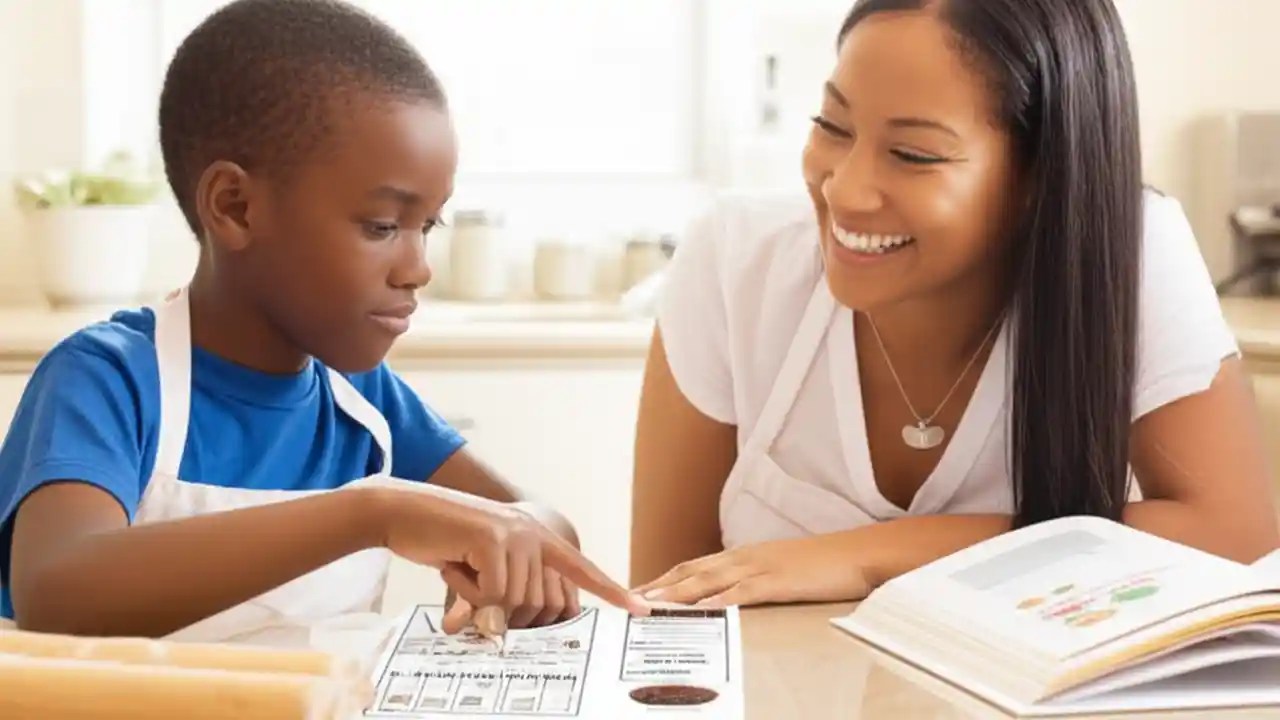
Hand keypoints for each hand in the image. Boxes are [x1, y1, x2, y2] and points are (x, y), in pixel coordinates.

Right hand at [371, 486, 644, 625]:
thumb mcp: (479, 568)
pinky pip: (492, 594)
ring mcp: (516, 534)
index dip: (611, 591)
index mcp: (537, 538)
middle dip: (504, 611)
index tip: (641, 610)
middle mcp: (533, 533)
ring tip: (460, 569)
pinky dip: (467, 591)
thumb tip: (506, 629)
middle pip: (539, 604)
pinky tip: (453, 566)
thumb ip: (502, 592)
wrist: (401, 512)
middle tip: (472, 589)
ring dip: (480, 599)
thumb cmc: (439, 542)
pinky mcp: (493, 540)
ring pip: (515, 602)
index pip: (582, 570)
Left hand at [633, 536, 870, 607]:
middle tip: (630, 599)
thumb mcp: (779, 570)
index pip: (694, 567)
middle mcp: (744, 558)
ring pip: (710, 579)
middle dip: (659, 586)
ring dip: (679, 593)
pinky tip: (704, 609)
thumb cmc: (821, 565)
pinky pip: (744, 591)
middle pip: (692, 571)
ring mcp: (761, 568)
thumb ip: (752, 580)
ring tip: (652, 604)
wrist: (856, 553)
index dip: (665, 579)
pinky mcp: (779, 581)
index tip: (639, 591)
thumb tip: (729, 596)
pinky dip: (720, 600)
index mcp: (744, 556)